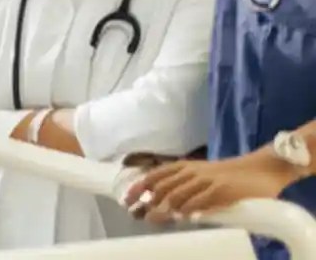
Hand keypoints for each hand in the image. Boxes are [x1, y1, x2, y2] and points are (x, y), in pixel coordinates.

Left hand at [122, 153, 297, 223]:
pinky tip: (184, 218)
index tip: (127, 200)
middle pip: (162, 188)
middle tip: (140, 215)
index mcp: (184, 167)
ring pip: (177, 196)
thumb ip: (181, 184)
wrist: (259, 169)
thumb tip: (159, 202)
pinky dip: (189, 210)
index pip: (154, 176)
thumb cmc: (227, 175)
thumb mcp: (199, 174)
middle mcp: (192, 172)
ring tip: (156, 219)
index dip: (138, 188)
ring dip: (164, 210)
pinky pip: (200, 201)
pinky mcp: (221, 190)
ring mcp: (206, 180)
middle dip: (148, 202)